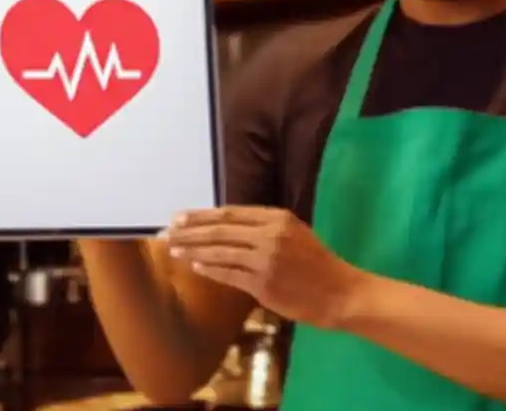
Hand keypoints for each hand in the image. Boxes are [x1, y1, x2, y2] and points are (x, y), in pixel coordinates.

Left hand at [161, 205, 369, 328]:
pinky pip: (228, 274)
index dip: (201, 215)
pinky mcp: (262, 284)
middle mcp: (269, 235)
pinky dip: (209, 269)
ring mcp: (265, 260)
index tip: (180, 217)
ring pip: (219, 251)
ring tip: (174, 249)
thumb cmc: (317, 263)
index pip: (230, 213)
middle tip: (166, 233)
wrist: (339, 292)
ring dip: (193, 250)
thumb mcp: (294, 233)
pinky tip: (195, 266)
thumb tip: (227, 228)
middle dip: (189, 231)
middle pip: (220, 229)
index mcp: (278, 218)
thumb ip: (264, 228)